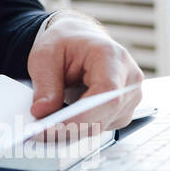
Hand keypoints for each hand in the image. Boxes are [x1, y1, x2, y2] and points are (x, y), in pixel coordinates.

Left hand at [27, 11, 143, 139]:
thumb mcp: (45, 55)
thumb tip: (42, 112)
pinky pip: (102, 126)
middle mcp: (129, 78)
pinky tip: (63, 120)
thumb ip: (45, 84)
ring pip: (103, 125)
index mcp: (113, 57)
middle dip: (71, 126)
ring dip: (73, 129)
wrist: (79, 39)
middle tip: (39, 131)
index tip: (55, 125)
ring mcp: (130, 96)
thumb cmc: (66, 42)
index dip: (83, 114)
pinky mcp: (123, 109)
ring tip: (47, 125)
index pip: (107, 92)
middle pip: (105, 114)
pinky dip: (79, 127)